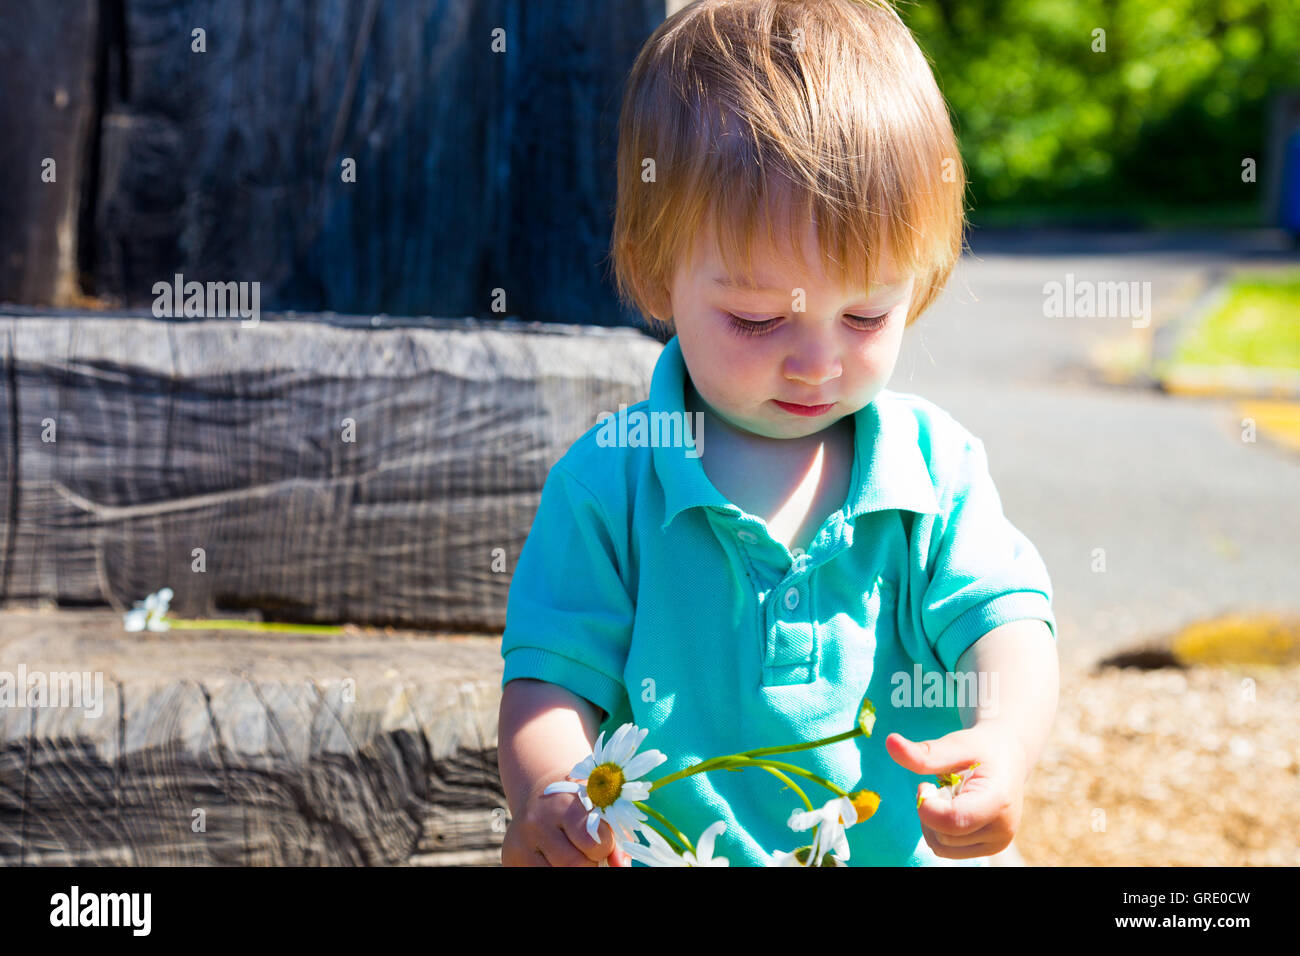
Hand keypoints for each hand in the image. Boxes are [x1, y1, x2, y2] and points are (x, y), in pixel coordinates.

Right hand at [500, 775, 630, 866]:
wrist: (541, 793)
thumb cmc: (580, 804)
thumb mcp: (600, 807)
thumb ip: (615, 836)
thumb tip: (620, 866)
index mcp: (564, 802)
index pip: (591, 839)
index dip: (605, 847)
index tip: (603, 842)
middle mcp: (537, 820)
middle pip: (573, 864)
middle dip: (589, 864)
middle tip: (590, 855)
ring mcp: (520, 840)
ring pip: (556, 873)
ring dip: (573, 870)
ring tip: (575, 857)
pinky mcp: (510, 856)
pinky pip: (539, 875)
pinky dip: (554, 870)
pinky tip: (556, 860)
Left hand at [885, 725, 1026, 859]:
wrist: (1009, 758)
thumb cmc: (981, 748)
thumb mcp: (956, 744)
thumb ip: (925, 752)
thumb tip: (890, 742)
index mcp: (998, 801)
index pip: (953, 821)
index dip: (927, 807)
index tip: (925, 785)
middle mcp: (1002, 829)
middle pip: (943, 835)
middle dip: (929, 811)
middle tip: (939, 786)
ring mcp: (997, 843)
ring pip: (942, 847)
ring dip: (932, 822)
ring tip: (947, 797)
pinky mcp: (989, 849)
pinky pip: (948, 850)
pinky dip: (939, 831)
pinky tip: (951, 809)